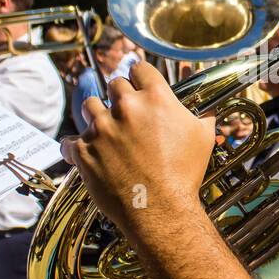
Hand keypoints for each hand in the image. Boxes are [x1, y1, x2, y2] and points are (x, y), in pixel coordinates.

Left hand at [64, 61, 216, 244]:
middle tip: (126, 115)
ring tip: (106, 132)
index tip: (138, 84)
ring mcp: (101, 128)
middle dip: (119, 97)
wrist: (161, 210)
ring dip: (97, 116)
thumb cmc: (184, 175)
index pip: (139, 68)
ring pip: (90, 106)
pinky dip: (76, 147)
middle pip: (114, 85)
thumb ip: (203, 112)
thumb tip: (208, 102)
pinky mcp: (83, 149)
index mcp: (155, 98)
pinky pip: (70, 140)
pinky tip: (86, 153)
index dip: (139, 76)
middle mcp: (126, 107)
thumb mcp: (203, 137)